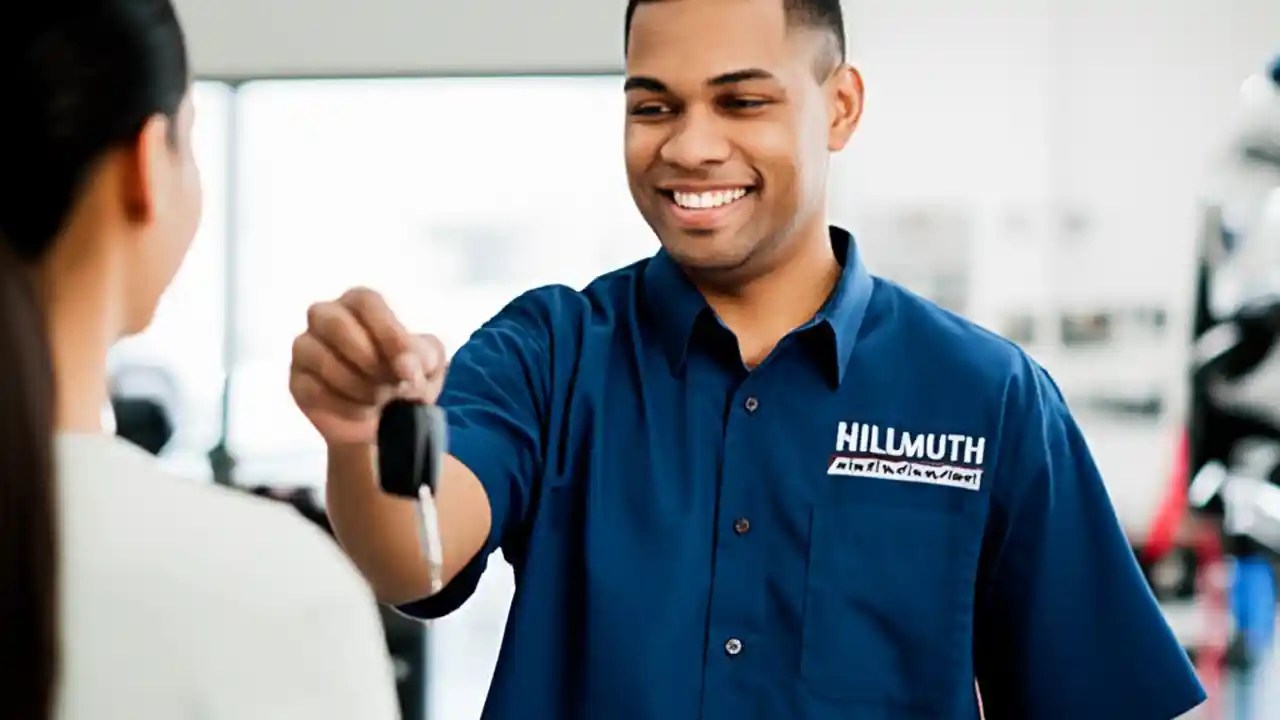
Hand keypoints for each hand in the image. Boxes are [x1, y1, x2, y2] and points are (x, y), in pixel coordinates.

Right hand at [290, 287, 445, 445]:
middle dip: (368, 359)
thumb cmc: (406, 380)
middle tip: (391, 384)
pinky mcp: (297, 380)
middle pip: (335, 323)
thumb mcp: (430, 365)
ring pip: (322, 357)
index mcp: (360, 304)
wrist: (385, 424)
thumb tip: (406, 366)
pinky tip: (362, 412)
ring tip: (381, 400)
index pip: (366, 302)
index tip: (407, 366)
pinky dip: (344, 405)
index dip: (388, 333)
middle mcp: (327, 316)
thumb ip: (425, 356)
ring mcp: (306, 347)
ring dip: (358, 385)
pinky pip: (313, 389)